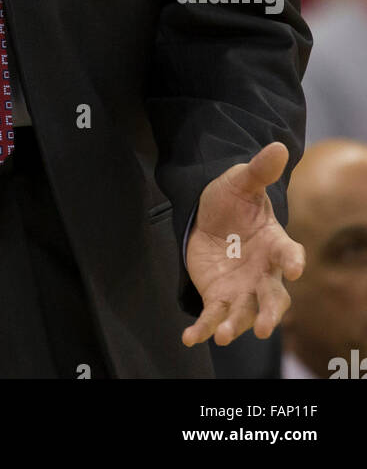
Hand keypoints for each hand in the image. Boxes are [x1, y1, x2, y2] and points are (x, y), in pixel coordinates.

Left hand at [183, 142, 304, 346]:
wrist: (209, 217)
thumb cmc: (233, 200)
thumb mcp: (241, 181)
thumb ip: (259, 170)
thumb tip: (279, 146)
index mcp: (275, 243)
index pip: (289, 254)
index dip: (293, 261)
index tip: (295, 267)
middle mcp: (264, 273)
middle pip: (274, 298)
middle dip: (271, 314)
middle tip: (266, 328)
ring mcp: (242, 289)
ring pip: (245, 314)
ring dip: (236, 327)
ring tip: (224, 336)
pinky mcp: (219, 298)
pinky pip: (214, 317)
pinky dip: (203, 330)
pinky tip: (189, 338)